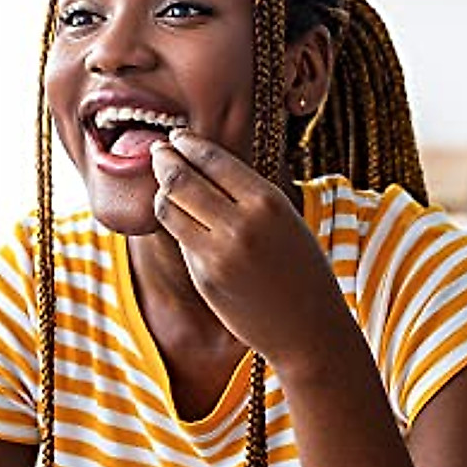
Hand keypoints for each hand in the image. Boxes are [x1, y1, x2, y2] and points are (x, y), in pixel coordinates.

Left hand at [150, 129, 351, 373]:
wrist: (309, 328)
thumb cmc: (301, 270)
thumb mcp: (285, 220)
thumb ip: (247, 196)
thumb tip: (201, 166)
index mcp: (268, 201)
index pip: (212, 159)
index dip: (186, 144)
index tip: (176, 137)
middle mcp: (242, 224)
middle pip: (181, 180)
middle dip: (163, 161)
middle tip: (156, 152)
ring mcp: (219, 253)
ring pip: (169, 209)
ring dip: (160, 193)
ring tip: (162, 185)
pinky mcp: (205, 277)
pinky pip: (180, 240)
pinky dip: (174, 224)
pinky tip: (176, 216)